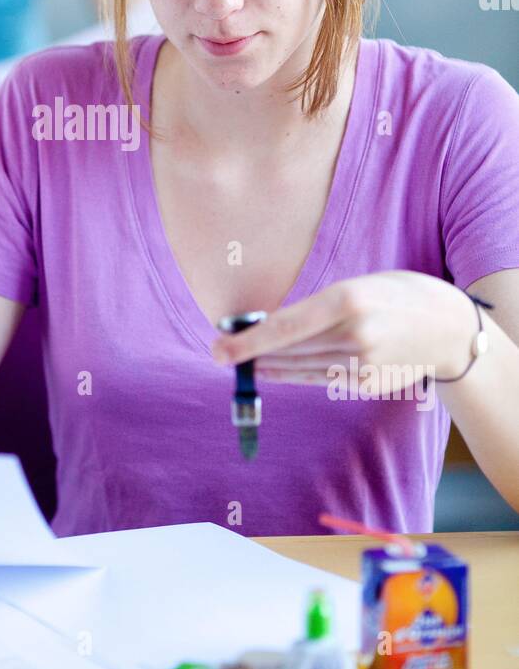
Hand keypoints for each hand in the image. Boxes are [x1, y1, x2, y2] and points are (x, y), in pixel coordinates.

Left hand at [211, 271, 473, 394]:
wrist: (449, 329)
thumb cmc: (399, 295)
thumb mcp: (361, 284)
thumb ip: (321, 305)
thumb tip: (273, 325)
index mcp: (347, 300)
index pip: (286, 326)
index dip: (248, 340)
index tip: (219, 346)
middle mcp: (353, 335)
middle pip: (288, 350)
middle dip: (250, 353)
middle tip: (220, 353)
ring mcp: (361, 365)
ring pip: (300, 368)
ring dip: (269, 365)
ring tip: (245, 362)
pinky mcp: (366, 384)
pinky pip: (320, 378)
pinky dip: (295, 374)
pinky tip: (277, 369)